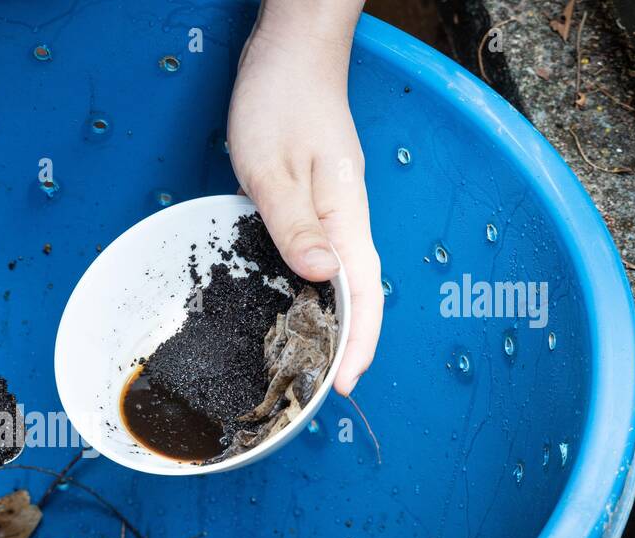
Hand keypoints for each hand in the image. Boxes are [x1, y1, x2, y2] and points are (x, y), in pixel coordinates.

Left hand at [227, 3, 379, 394]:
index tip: (342, 385)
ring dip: (332, 324)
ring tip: (308, 364)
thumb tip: (320, 278)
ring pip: (343, 280)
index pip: (362, 293)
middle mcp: (347, 219)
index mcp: (344, 214)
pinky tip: (296, 307)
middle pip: (359, 295)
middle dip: (346, 346)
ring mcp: (335, 211)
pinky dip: (315, 293)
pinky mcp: (318, 204)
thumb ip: (292, 224)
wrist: (292, 50)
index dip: (358, 343)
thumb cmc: (280, 99)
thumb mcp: (271, 165)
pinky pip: (323, 259)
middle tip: (317, 390)